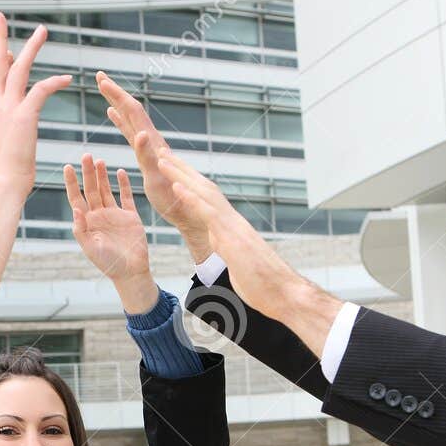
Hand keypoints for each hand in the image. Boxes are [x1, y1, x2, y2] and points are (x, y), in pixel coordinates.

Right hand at [0, 14, 71, 194]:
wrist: (3, 185)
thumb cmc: (3, 172)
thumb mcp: (0, 143)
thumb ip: (4, 129)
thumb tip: (9, 130)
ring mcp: (8, 108)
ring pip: (19, 68)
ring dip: (32, 47)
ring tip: (43, 29)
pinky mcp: (24, 116)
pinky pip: (41, 90)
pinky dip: (54, 82)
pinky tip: (68, 77)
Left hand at [63, 155, 153, 307]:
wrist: (131, 271)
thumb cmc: (108, 263)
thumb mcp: (90, 247)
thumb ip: (81, 229)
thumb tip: (76, 208)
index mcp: (87, 222)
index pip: (76, 198)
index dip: (72, 183)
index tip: (68, 166)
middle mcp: (99, 215)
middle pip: (91, 189)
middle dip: (88, 173)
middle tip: (86, 155)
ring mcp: (114, 215)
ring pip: (106, 190)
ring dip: (102, 176)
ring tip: (99, 160)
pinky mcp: (130, 216)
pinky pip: (126, 197)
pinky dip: (123, 185)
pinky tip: (120, 172)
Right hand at [95, 71, 210, 260]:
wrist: (188, 210)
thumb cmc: (172, 199)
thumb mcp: (157, 178)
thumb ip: (147, 155)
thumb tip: (140, 133)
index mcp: (151, 143)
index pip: (132, 111)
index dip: (116, 94)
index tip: (101, 79)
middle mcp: (151, 140)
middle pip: (131, 109)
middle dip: (115, 91)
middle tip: (99, 75)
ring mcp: (150, 146)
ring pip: (130, 118)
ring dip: (117, 102)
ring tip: (105, 90)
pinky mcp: (148, 154)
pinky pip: (130, 131)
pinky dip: (120, 120)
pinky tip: (114, 116)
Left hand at [156, 147, 341, 347]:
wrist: (284, 293)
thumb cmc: (264, 286)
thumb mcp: (239, 265)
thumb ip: (229, 252)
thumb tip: (225, 250)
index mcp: (232, 228)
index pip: (207, 200)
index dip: (190, 184)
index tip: (173, 170)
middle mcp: (232, 221)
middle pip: (204, 189)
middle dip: (182, 170)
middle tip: (162, 152)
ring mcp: (233, 227)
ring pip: (203, 193)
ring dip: (180, 175)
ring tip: (161, 158)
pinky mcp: (232, 237)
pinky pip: (207, 212)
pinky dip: (190, 197)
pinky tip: (175, 185)